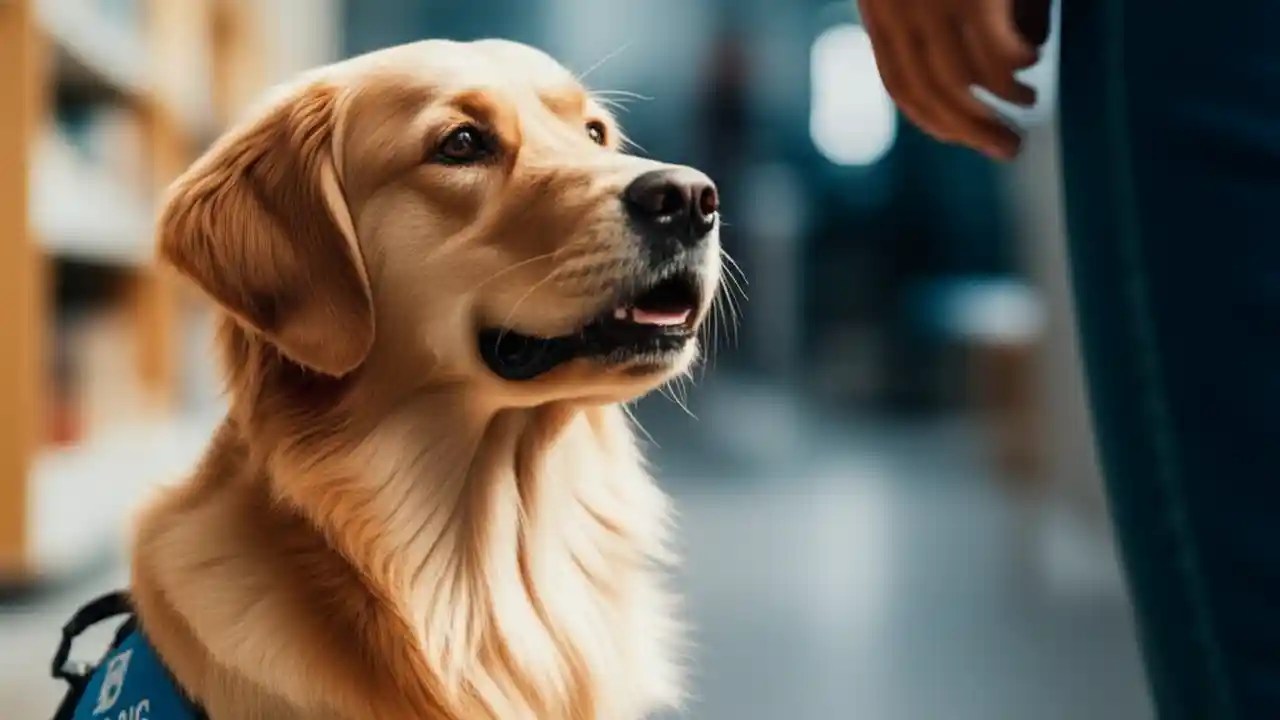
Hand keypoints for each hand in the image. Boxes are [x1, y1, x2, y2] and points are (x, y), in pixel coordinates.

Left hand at [858, 0, 1051, 159]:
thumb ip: (929, 16)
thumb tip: (955, 77)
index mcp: (878, 6)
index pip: (900, 84)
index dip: (932, 118)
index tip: (963, 138)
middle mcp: (894, 9)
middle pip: (928, 92)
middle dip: (971, 129)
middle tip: (1009, 147)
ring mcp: (929, 0)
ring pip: (959, 83)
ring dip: (999, 100)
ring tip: (1028, 99)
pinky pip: (994, 53)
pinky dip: (1016, 62)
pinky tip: (1032, 56)